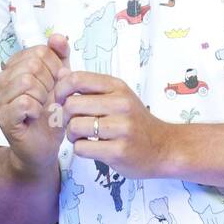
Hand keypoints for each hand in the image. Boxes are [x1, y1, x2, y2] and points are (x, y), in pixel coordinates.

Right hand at [0, 33, 70, 171]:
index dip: (55, 68)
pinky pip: (23, 102)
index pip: (40, 52)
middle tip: (49, 97)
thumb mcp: (61, 80)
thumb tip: (57, 37)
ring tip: (43, 106)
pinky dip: (36, 109)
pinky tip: (36, 115)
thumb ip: (60, 57)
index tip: (56, 83)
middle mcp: (4, 79)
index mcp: (17, 67)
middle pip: (32, 65)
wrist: (44, 145)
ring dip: (43, 96)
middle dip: (50, 82)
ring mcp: (1, 99)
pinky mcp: (4, 118)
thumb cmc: (51, 112)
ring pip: (26, 81)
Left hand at [54, 69, 173, 179]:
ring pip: (74, 127)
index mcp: (117, 86)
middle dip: (64, 116)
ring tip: (81, 136)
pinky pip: (82, 148)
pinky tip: (91, 147)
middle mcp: (120, 104)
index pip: (77, 79)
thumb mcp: (118, 95)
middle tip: (71, 123)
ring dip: (71, 135)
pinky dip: (80, 149)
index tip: (61, 101)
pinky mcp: (118, 151)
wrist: (163, 147)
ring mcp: (121, 128)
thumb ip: (90, 85)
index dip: (60, 90)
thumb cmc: (135, 121)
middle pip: (71, 104)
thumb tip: (61, 73)